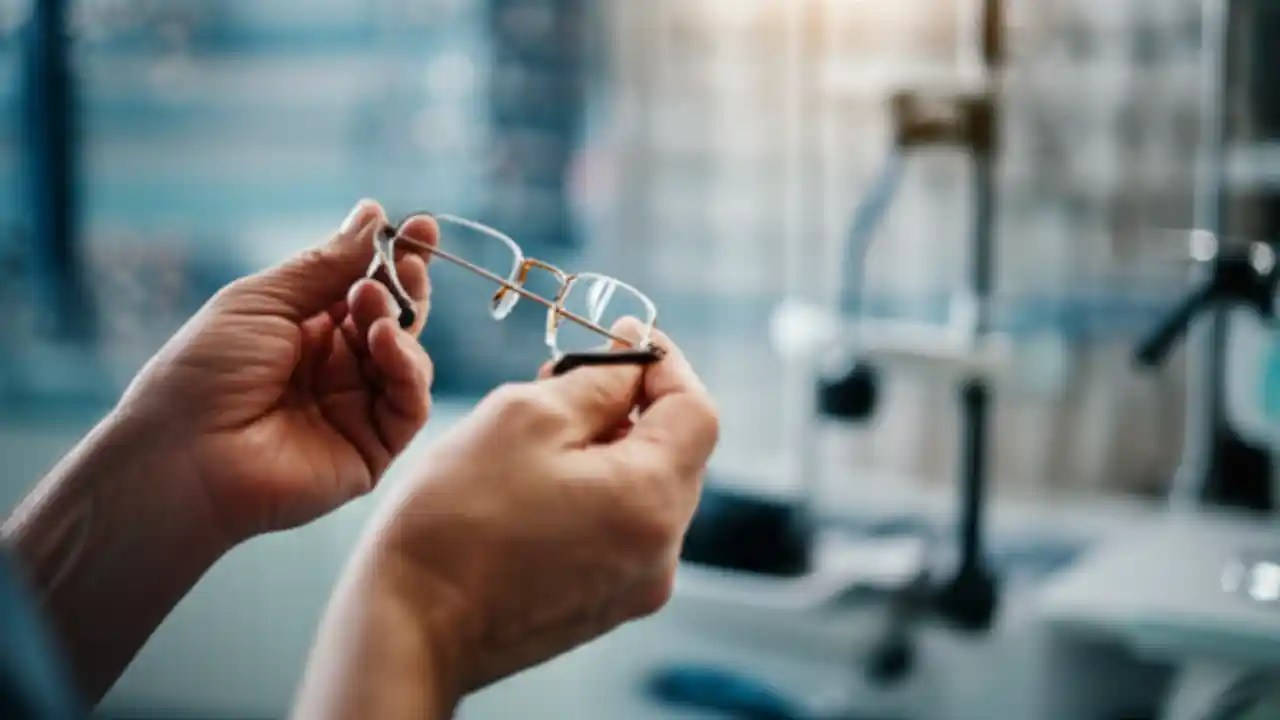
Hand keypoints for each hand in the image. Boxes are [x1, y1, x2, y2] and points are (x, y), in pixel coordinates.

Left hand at [2, 200, 435, 700]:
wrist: (181, 455)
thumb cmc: (204, 372)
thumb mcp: (264, 301)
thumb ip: (327, 264)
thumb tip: (372, 213)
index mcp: (306, 330)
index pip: (366, 288)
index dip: (395, 258)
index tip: (420, 227)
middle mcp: (336, 368)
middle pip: (395, 321)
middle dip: (407, 286)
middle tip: (412, 257)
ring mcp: (355, 409)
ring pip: (407, 359)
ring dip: (398, 322)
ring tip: (371, 301)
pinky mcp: (371, 450)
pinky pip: (409, 405)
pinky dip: (407, 368)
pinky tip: (384, 340)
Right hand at [295, 325, 718, 718]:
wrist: (409, 628)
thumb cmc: (455, 519)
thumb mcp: (524, 417)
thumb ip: (596, 381)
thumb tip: (634, 355)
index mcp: (651, 500)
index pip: (696, 411)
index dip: (664, 364)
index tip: (625, 335)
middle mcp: (660, 552)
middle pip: (675, 452)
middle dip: (631, 405)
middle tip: (568, 378)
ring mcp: (636, 586)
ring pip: (645, 490)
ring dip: (608, 449)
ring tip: (540, 435)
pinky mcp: (605, 605)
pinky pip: (620, 529)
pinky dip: (595, 493)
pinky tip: (536, 485)